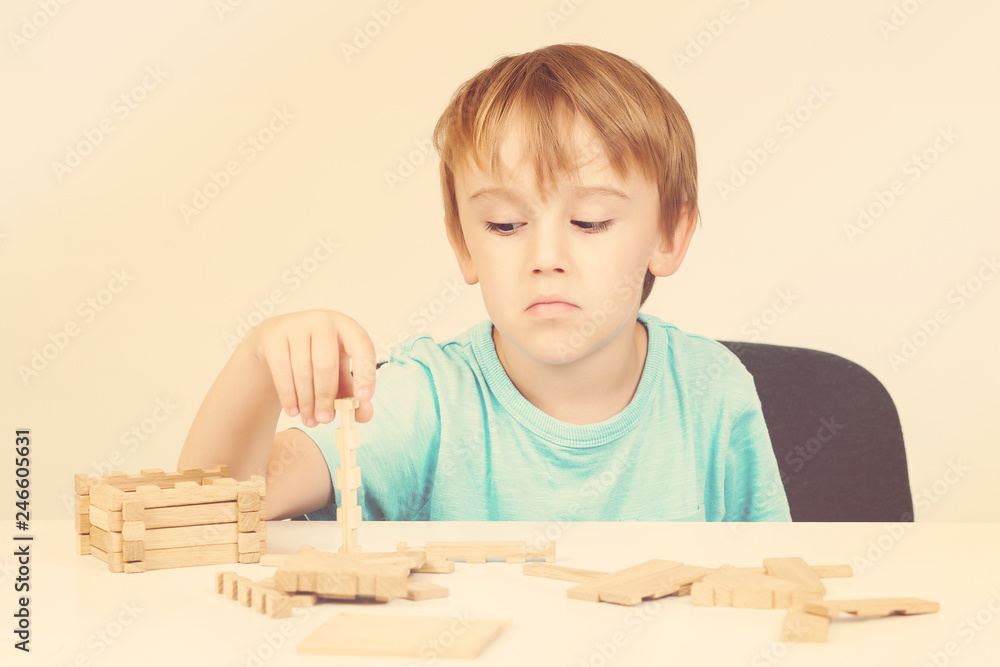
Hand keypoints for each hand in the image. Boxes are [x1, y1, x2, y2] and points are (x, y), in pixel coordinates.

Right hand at [248, 309, 376, 425]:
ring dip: (307, 402)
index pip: (362, 346)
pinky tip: (293, 411)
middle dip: (326, 398)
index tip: (364, 398)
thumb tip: (365, 416)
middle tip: (325, 420)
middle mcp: (323, 321)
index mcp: (348, 327)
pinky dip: (289, 396)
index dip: (365, 372)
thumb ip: (353, 392)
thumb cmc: (317, 356)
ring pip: (303, 371)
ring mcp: (297, 325)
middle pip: (326, 365)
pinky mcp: (275, 336)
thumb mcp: (339, 371)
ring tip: (310, 420)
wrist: (280, 338)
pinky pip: (282, 371)